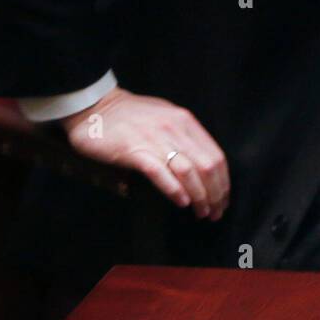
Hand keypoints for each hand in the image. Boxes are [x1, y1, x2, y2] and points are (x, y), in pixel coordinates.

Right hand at [59, 87, 229, 219]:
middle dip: (215, 193)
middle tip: (216, 212)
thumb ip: (184, 135)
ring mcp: (155, 139)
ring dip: (199, 196)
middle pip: (207, 166)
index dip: (223, 181)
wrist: (95, 106)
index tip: (223, 199)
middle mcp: (175, 129)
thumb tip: (201, 163)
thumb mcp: (165, 116)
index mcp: (185, 121)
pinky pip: (160, 172)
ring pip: (188, 171)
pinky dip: (174, 189)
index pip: (216, 155)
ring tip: (202, 212)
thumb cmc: (130, 114)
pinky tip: (181, 202)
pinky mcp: (134, 151)